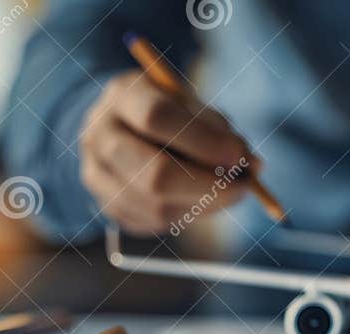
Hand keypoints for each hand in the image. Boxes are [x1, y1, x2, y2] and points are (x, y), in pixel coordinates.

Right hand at [80, 70, 255, 234]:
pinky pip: (154, 221)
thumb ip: (220, 130)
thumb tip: (253, 167)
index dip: (203, 141)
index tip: (238, 157)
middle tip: (242, 188)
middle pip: (154, 173)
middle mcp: (100, 136)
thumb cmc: (168, 115)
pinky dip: (189, 213)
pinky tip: (202, 198)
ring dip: (204, 204)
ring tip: (228, 192)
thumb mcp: (192, 106)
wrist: (121, 129)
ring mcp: (97, 175)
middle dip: (208, 186)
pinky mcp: (107, 206)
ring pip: (157, 205)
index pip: (157, 118)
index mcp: (122, 96)